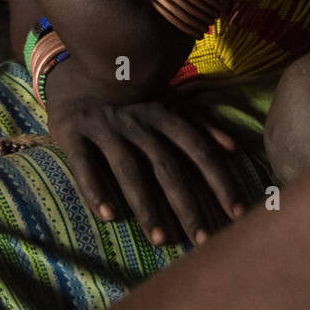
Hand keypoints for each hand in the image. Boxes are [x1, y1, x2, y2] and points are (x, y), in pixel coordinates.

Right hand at [44, 61, 245, 246]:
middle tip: (202, 240)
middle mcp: (136, 120)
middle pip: (166, 166)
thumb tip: (233, 147)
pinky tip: (108, 216)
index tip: (237, 212)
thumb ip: (198, 122)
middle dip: (186, 205)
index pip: (197, 149)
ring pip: (128, 169)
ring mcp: (104, 126)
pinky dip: (95, 190)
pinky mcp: (73, 132)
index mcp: (162, 112)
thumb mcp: (165, 98)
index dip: (218, 180)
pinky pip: (84, 165)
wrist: (74, 69)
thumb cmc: (127, 93)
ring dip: (145, 207)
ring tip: (160, 240)